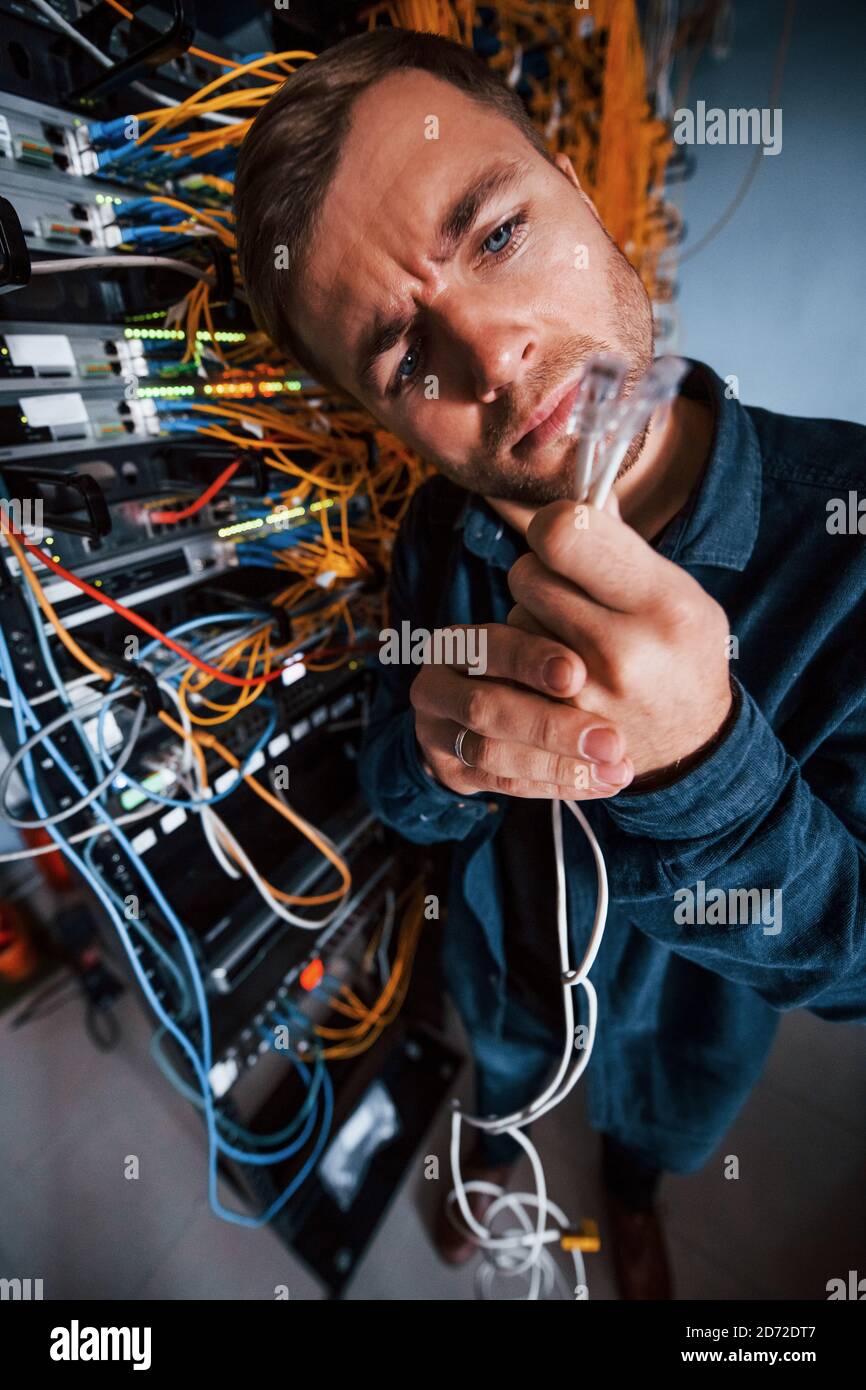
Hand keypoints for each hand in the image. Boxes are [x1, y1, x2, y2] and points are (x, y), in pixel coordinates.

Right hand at [409, 622, 634, 799]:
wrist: (464, 712)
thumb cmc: (513, 668)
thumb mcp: (525, 646)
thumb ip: (553, 655)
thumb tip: (608, 667)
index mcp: (453, 645)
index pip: (488, 647)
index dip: (531, 661)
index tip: (579, 675)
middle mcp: (435, 688)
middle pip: (485, 708)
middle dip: (552, 728)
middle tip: (612, 742)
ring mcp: (435, 735)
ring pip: (492, 755)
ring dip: (560, 766)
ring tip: (616, 770)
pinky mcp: (451, 773)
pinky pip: (505, 785)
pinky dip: (556, 785)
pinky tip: (599, 784)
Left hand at [506, 499, 732, 777]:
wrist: (692, 748)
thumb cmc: (682, 653)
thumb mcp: (677, 590)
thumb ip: (620, 545)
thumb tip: (577, 489)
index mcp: (661, 602)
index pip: (564, 534)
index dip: (554, 525)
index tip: (565, 536)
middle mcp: (621, 650)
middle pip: (528, 573)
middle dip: (540, 574)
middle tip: (570, 592)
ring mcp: (582, 695)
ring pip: (512, 619)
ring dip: (529, 621)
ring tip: (570, 641)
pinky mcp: (551, 727)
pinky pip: (502, 668)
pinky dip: (516, 664)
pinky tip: (548, 671)